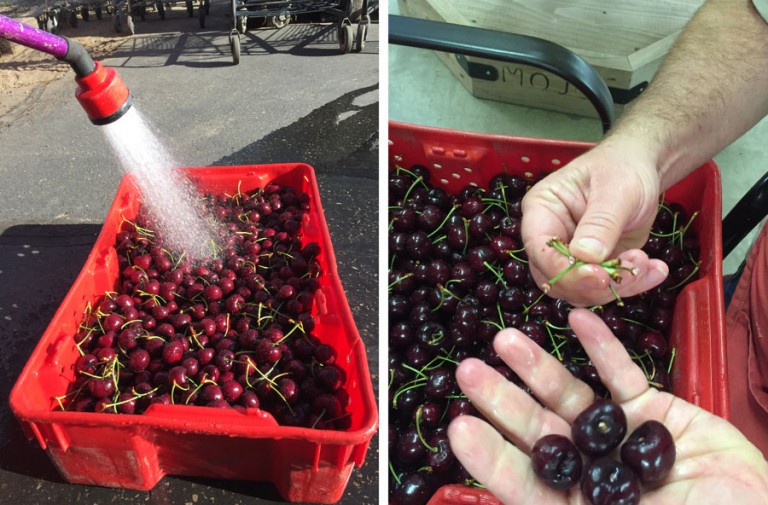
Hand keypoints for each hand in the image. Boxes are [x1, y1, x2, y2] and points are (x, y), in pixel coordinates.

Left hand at [447, 309, 767, 503]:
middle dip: (502, 400)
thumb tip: (517, 504)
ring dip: (538, 367)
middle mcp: (590, 470)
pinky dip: (601, 348)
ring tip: (505, 339)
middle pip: (538, 432)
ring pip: (570, 397)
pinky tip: (578, 320)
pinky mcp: (652, 411)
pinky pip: (621, 375)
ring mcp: (619, 437)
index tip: (459, 428)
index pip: (524, 481)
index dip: (491, 457)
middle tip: (466, 370)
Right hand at [521, 140, 667, 305]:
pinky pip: (604, 288)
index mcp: (542, 211)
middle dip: (594, 284)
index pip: (539, 249)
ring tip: (648, 266)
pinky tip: (654, 271)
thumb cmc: (622, 167)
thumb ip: (600, 224)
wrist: (642, 168)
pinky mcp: (594, 266)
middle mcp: (549, 236)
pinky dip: (630, 286)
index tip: (598, 275)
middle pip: (555, 277)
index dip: (563, 269)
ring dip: (616, 287)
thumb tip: (586, 257)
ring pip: (580, 290)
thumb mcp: (615, 190)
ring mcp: (570, 254)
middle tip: (631, 272)